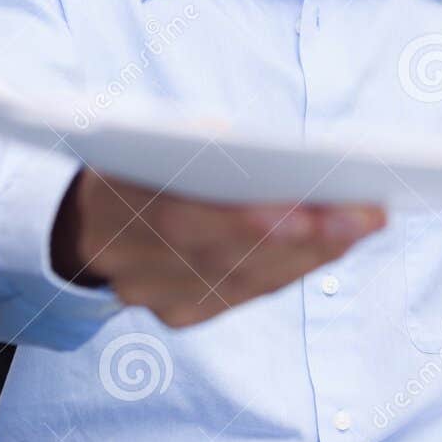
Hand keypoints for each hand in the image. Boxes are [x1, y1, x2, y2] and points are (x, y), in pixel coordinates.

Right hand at [51, 166, 385, 327]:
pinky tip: (336, 241)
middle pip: (227, 257)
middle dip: (305, 235)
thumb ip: (182, 141)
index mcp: (107, 205)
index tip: (303, 211)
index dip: (244, 223)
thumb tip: (240, 146)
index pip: (181, 221)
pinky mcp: (180, 312)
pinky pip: (247, 293)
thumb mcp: (136, 128)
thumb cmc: (123, 156)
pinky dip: (294, 266)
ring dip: (313, 252)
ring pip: (245, 280)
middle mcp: (128, 264)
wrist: (74, 222)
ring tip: (365, 220)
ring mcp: (153, 296)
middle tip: (367, 212)